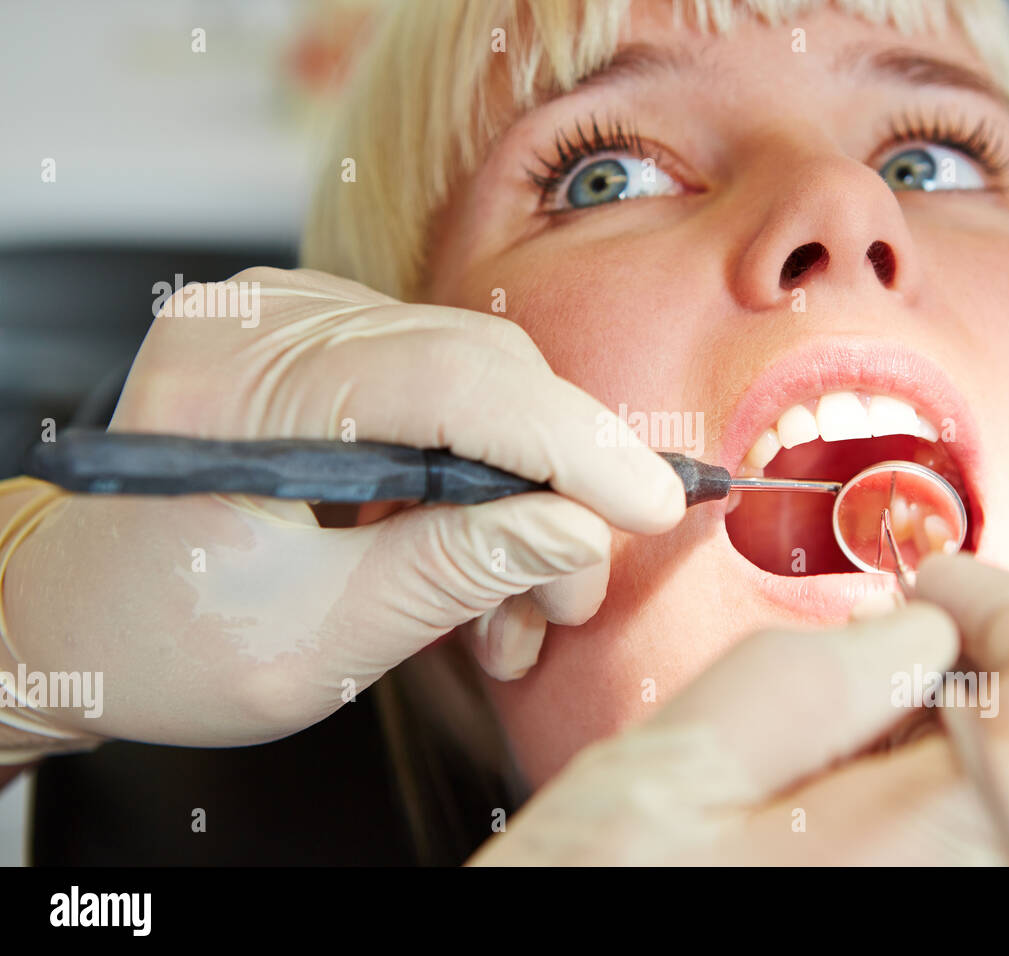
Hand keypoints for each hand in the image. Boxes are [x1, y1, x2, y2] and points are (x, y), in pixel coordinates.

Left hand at [0, 268, 683, 750]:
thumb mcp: (310, 643)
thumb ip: (447, 575)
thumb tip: (574, 532)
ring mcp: (286, 317)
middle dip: (555, 485)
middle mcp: (258, 323)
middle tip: (568, 595)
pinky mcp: (315, 339)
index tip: (650, 506)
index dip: (570, 444)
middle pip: (478, 368)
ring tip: (515, 604)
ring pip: (476, 379)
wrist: (79, 618)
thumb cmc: (162, 644)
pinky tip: (477, 547)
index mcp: (232, 391)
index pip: (450, 380)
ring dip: (522, 489)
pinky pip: (443, 384)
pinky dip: (481, 469)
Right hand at [469, 554, 1008, 864]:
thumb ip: (815, 675)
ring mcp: (958, 908)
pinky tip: (845, 769)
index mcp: (925, 854)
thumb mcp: (683, 763)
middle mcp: (971, 895)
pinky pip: (978, 835)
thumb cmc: (599, 897)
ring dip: (952, 717)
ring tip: (847, 706)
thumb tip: (916, 630)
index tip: (940, 584)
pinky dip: (931, 775)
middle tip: (889, 624)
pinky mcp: (928, 907)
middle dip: (981, 656)